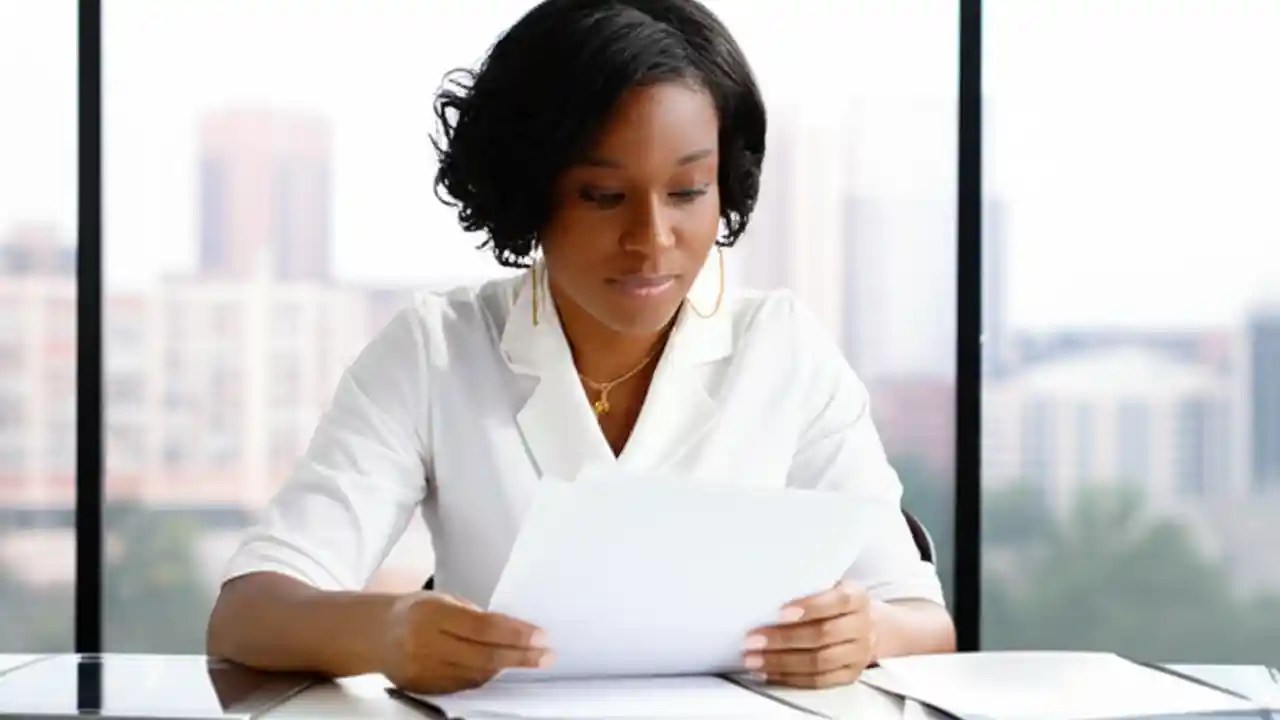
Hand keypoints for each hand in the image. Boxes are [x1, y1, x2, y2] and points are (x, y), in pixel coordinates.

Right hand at [379, 591, 552, 693]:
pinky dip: (485, 677)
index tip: (541, 636)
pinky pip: (463, 685)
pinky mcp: (423, 688)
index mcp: (432, 613)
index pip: (483, 627)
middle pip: (483, 655)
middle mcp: (426, 644)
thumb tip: (512, 631)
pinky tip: (499, 668)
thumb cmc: (415, 610)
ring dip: (505, 667)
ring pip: (476, 674)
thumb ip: (475, 615)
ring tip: (527, 659)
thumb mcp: (444, 599)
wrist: (375, 634)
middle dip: (520, 656)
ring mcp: (424, 670)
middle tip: (547, 656)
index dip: (515, 634)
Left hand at [742, 581, 873, 688]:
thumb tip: (762, 598)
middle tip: (752, 640)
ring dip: (781, 662)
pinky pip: (818, 681)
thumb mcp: (827, 587)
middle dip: (783, 639)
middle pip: (823, 635)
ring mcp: (858, 654)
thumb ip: (803, 589)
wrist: (864, 624)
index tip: (779, 613)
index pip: (836, 601)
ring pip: (819, 662)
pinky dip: (790, 678)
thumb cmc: (832, 601)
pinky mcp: (849, 675)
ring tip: (753, 660)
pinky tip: (767, 672)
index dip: (810, 607)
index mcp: (857, 597)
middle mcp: (862, 626)